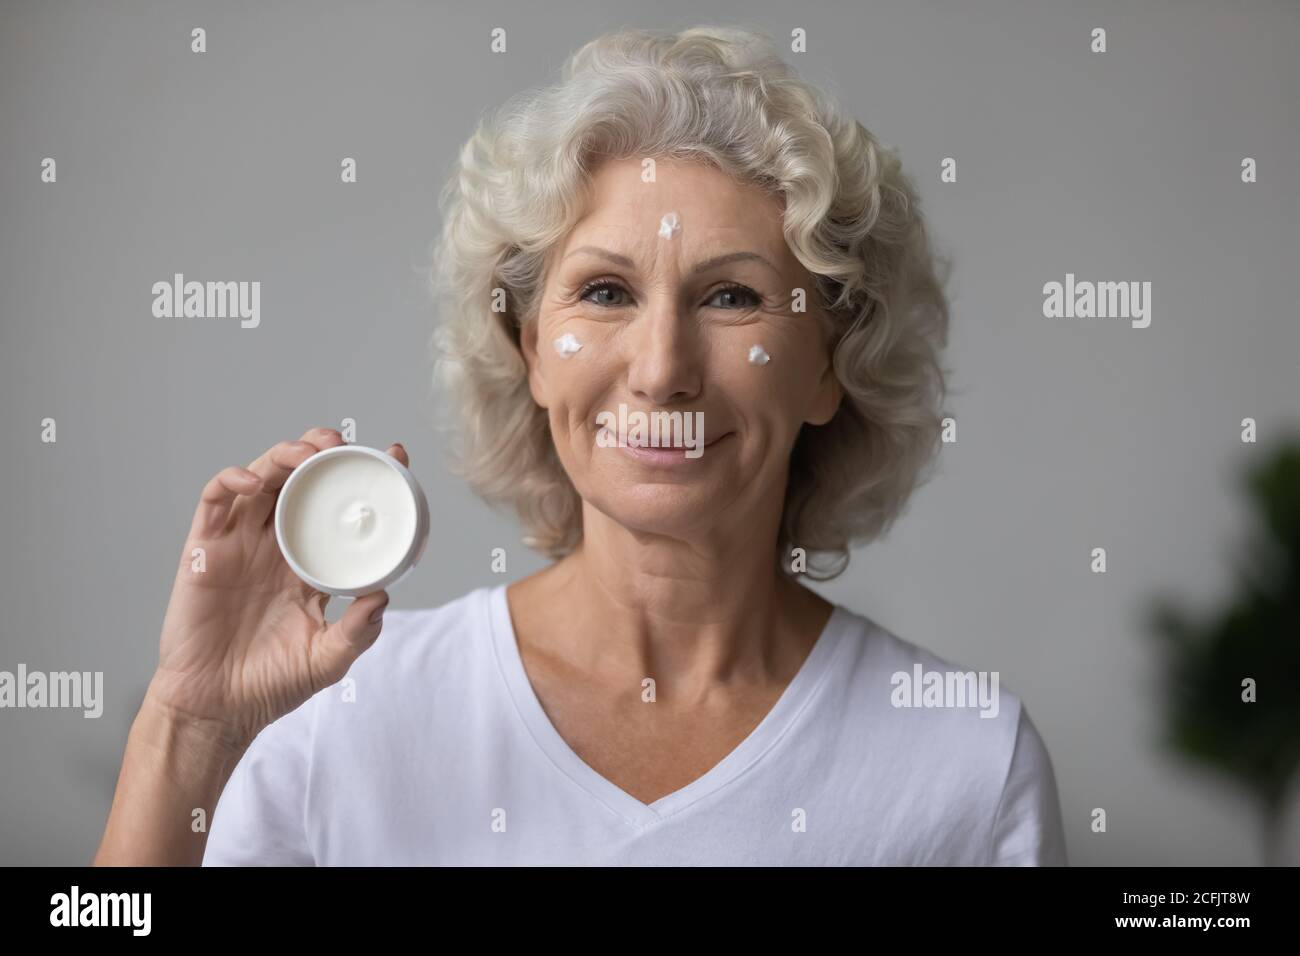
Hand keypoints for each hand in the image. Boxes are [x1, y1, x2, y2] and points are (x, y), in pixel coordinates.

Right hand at [146, 427, 407, 749]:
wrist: (218, 710)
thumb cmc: (271, 683)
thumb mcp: (329, 658)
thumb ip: (358, 631)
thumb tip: (383, 596)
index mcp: (309, 564)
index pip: (338, 508)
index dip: (363, 478)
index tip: (394, 457)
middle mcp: (276, 545)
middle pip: (298, 480)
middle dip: (320, 452)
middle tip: (343, 443)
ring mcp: (240, 544)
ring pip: (260, 479)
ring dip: (282, 456)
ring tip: (308, 451)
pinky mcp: (204, 550)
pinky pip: (214, 502)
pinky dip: (231, 480)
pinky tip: (251, 479)